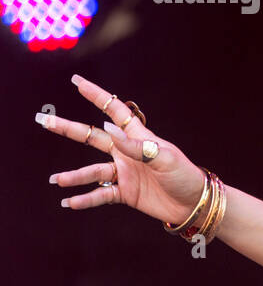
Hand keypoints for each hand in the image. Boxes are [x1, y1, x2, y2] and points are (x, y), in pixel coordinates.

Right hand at [37, 74, 206, 225]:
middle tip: (43, 121)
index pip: (114, 110)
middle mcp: (127, 152)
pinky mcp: (125, 193)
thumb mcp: (165, 158)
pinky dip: (85, 199)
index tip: (76, 81)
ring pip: (93, 171)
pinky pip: (101, 194)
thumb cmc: (185, 175)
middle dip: (68, 128)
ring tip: (56, 180)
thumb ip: (136, 146)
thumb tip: (108, 128)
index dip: (96, 95)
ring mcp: (125, 172)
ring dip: (74, 176)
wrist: (196, 203)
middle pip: (92, 136)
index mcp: (139, 137)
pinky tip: (69, 203)